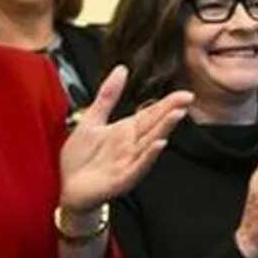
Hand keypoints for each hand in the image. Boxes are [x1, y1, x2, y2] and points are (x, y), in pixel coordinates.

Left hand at [58, 65, 191, 213]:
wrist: (69, 188)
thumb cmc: (81, 158)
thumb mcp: (92, 120)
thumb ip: (108, 96)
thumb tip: (122, 69)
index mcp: (127, 130)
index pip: (151, 113)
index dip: (167, 103)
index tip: (185, 93)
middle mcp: (132, 145)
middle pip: (154, 125)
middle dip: (171, 111)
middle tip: (188, 98)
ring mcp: (129, 162)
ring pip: (150, 143)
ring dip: (164, 129)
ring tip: (177, 114)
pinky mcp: (122, 179)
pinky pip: (138, 166)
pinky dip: (149, 156)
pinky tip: (158, 145)